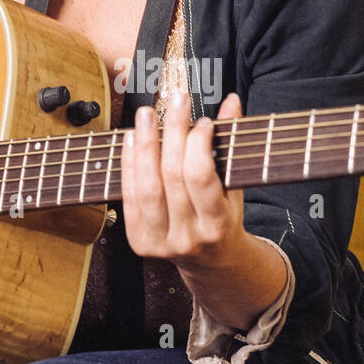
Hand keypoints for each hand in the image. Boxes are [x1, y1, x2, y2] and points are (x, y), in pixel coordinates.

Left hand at [120, 90, 244, 268]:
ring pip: (146, 187)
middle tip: (175, 101)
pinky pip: (129, 197)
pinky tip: (131, 139)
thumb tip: (232, 101)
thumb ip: (231, 143)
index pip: (200, 177)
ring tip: (145, 115)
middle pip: (171, 176)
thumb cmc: (225, 218)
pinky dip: (128, 165)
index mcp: (217, 226)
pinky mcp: (138, 242)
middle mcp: (188, 238)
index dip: (198, 144)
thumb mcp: (235, 186)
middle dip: (172, 132)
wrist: (210, 262)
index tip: (203, 121)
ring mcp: (160, 242)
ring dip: (144, 145)